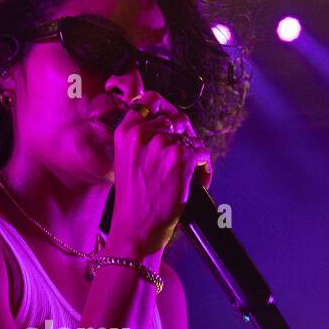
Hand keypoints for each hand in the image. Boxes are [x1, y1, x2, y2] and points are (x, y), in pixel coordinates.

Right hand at [106, 90, 212, 258]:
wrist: (135, 229)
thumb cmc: (133, 200)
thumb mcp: (127, 161)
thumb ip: (142, 137)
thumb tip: (174, 123)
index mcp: (125, 131)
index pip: (150, 99)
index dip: (166, 109)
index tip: (172, 123)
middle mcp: (141, 134)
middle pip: (177, 119)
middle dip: (185, 136)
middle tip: (184, 158)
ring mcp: (161, 145)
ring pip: (191, 137)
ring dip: (195, 155)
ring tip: (189, 175)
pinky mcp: (180, 158)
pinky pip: (202, 152)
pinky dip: (203, 168)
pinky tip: (196, 182)